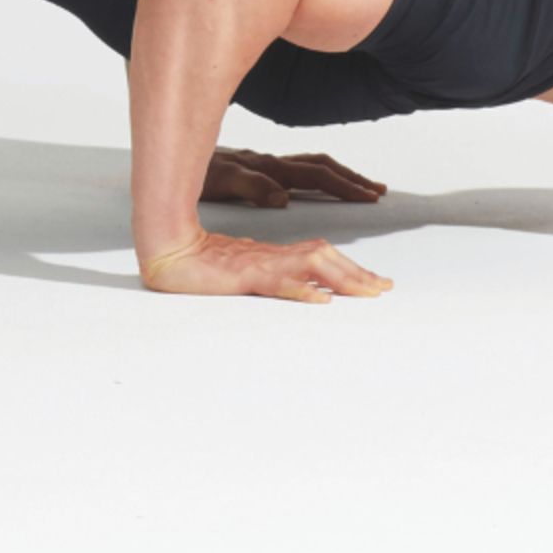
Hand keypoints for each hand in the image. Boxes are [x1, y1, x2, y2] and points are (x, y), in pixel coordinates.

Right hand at [137, 227, 392, 302]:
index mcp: (273, 254)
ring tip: (366, 292)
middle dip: (357, 273)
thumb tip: (308, 289)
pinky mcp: (241, 275)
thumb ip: (275, 276)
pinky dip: (300, 290)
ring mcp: (258, 264)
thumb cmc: (202, 263)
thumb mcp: (246, 270)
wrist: (167, 252)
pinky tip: (319, 300)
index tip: (378, 282)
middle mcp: (272, 255)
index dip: (352, 268)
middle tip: (385, 288)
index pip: (321, 256)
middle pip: (324, 258)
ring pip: (309, 266)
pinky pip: (275, 282)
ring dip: (341, 278)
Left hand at [202, 147, 385, 207]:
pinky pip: (299, 167)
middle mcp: (272, 162)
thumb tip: (284, 197)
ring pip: (312, 164)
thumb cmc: (194, 174)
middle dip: (352, 179)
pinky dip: (319, 173)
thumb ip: (251, 186)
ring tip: (362, 185)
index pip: (317, 175)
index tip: (370, 196)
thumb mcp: (220, 182)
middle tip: (378, 192)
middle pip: (322, 167)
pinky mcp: (259, 168)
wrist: (169, 154)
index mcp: (270, 167)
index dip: (345, 186)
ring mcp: (266, 163)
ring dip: (339, 174)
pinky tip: (322, 181)